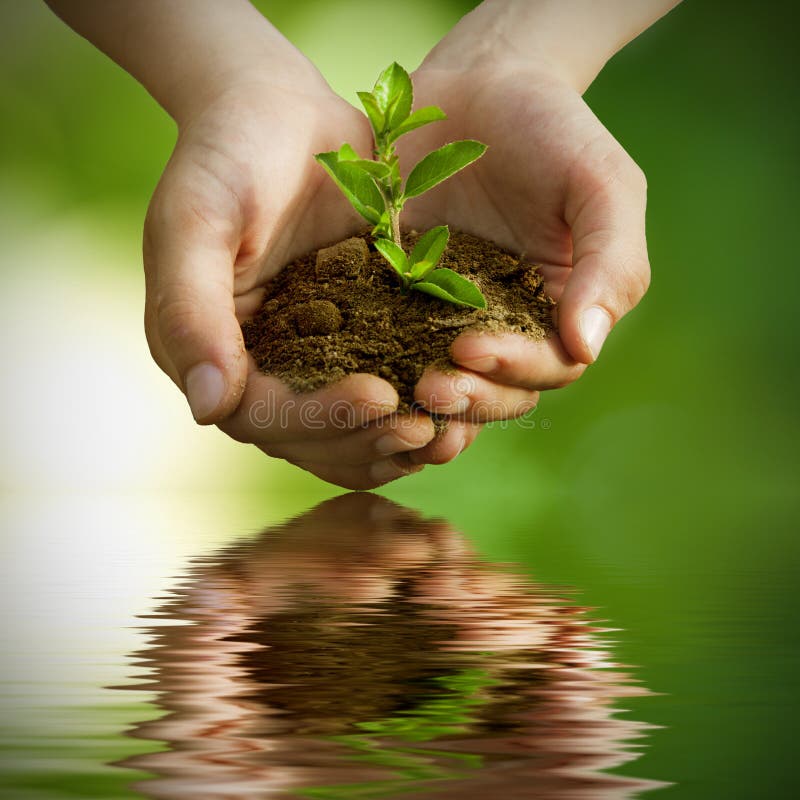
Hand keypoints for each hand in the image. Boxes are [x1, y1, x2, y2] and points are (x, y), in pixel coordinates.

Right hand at [143, 71, 476, 489]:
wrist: (280, 114)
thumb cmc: (228, 155)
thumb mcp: (196, 220)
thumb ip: (190, 309)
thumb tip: (209, 409)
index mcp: (210, 350)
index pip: (260, 415)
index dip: (317, 419)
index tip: (378, 396)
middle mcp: (258, 369)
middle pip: (308, 441)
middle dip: (366, 441)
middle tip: (423, 430)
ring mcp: (308, 360)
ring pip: (347, 436)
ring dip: (393, 446)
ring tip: (445, 435)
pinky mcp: (353, 343)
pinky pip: (381, 400)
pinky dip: (413, 415)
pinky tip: (455, 417)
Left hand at [401, 60, 649, 421]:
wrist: (477, 84)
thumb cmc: (552, 130)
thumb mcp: (601, 186)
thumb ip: (611, 265)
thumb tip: (585, 348)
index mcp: (560, 309)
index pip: (550, 365)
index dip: (514, 368)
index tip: (470, 347)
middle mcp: (508, 324)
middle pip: (497, 389)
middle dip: (468, 396)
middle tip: (429, 389)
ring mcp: (451, 316)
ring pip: (447, 379)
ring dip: (428, 397)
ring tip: (400, 390)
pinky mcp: (400, 298)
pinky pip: (391, 345)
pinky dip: (381, 370)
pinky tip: (356, 376)